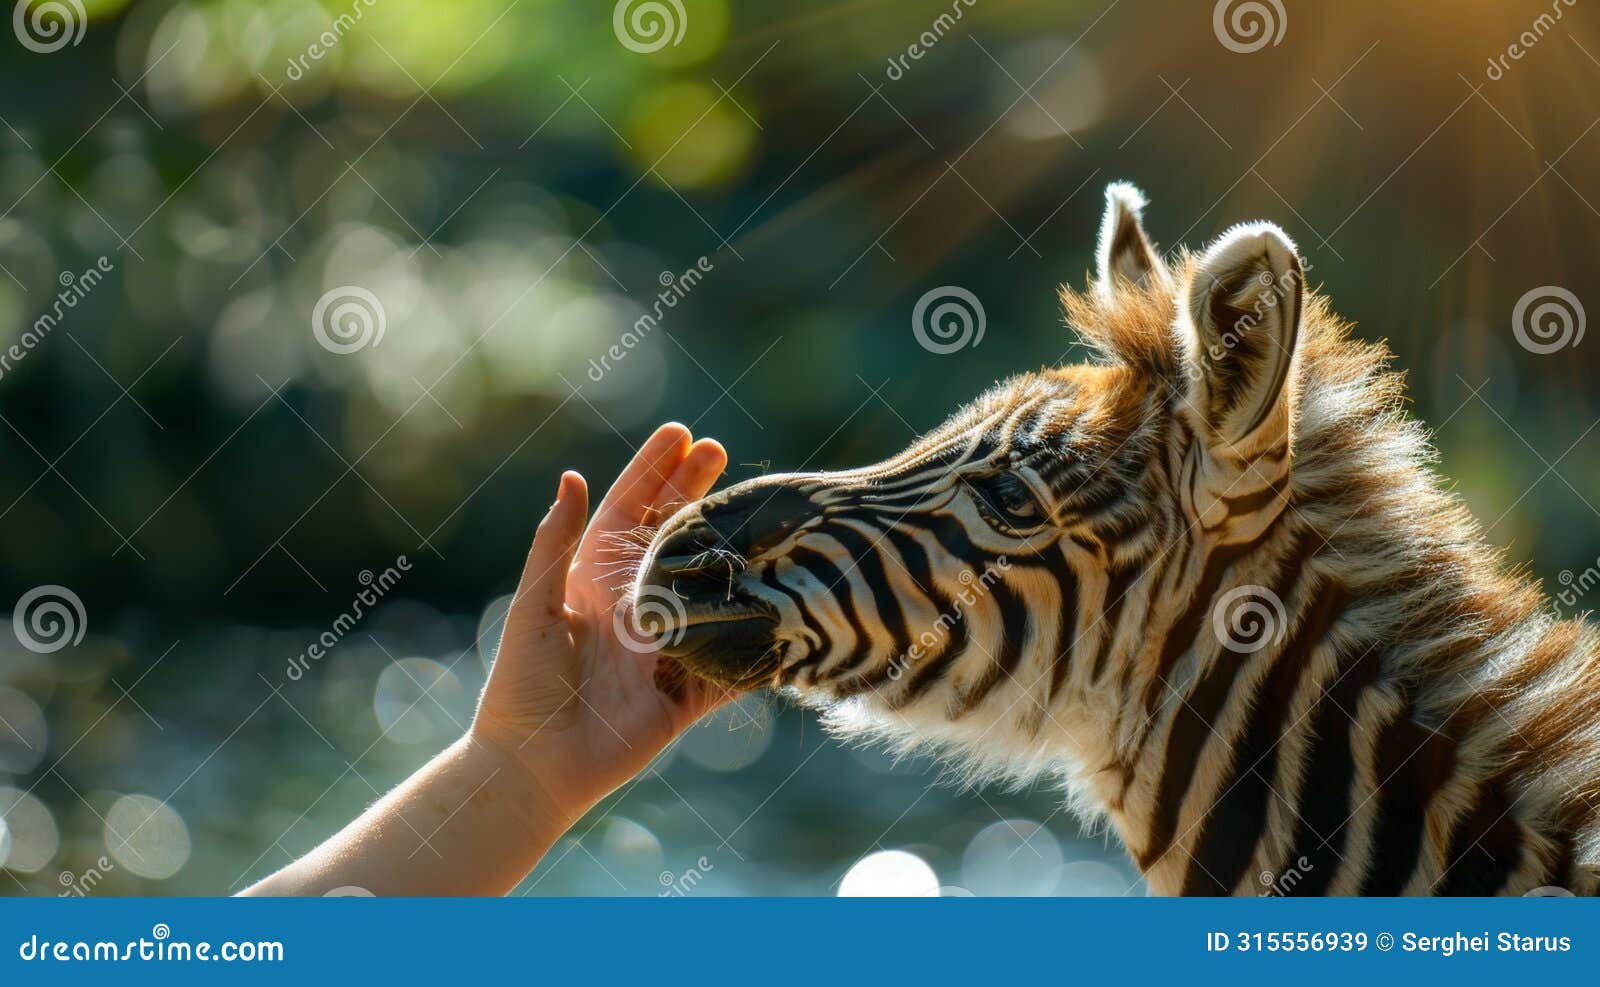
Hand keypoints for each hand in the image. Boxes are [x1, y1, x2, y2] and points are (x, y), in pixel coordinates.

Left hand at [471, 423, 735, 825]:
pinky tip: (788, 609)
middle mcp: (635, 606)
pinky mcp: (688, 694)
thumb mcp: (535, 607)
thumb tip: (571, 476)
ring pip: (711, 592)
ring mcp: (667, 647)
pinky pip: (734, 664)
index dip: (654, 471)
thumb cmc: (522, 685)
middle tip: (724, 451)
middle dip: (698, 493)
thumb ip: (554, 544)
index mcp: (595, 581)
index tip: (681, 433)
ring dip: (737, 555)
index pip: (629, 511)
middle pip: (676, 538)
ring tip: (767, 514)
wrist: (534, 767)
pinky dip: (760, 643)